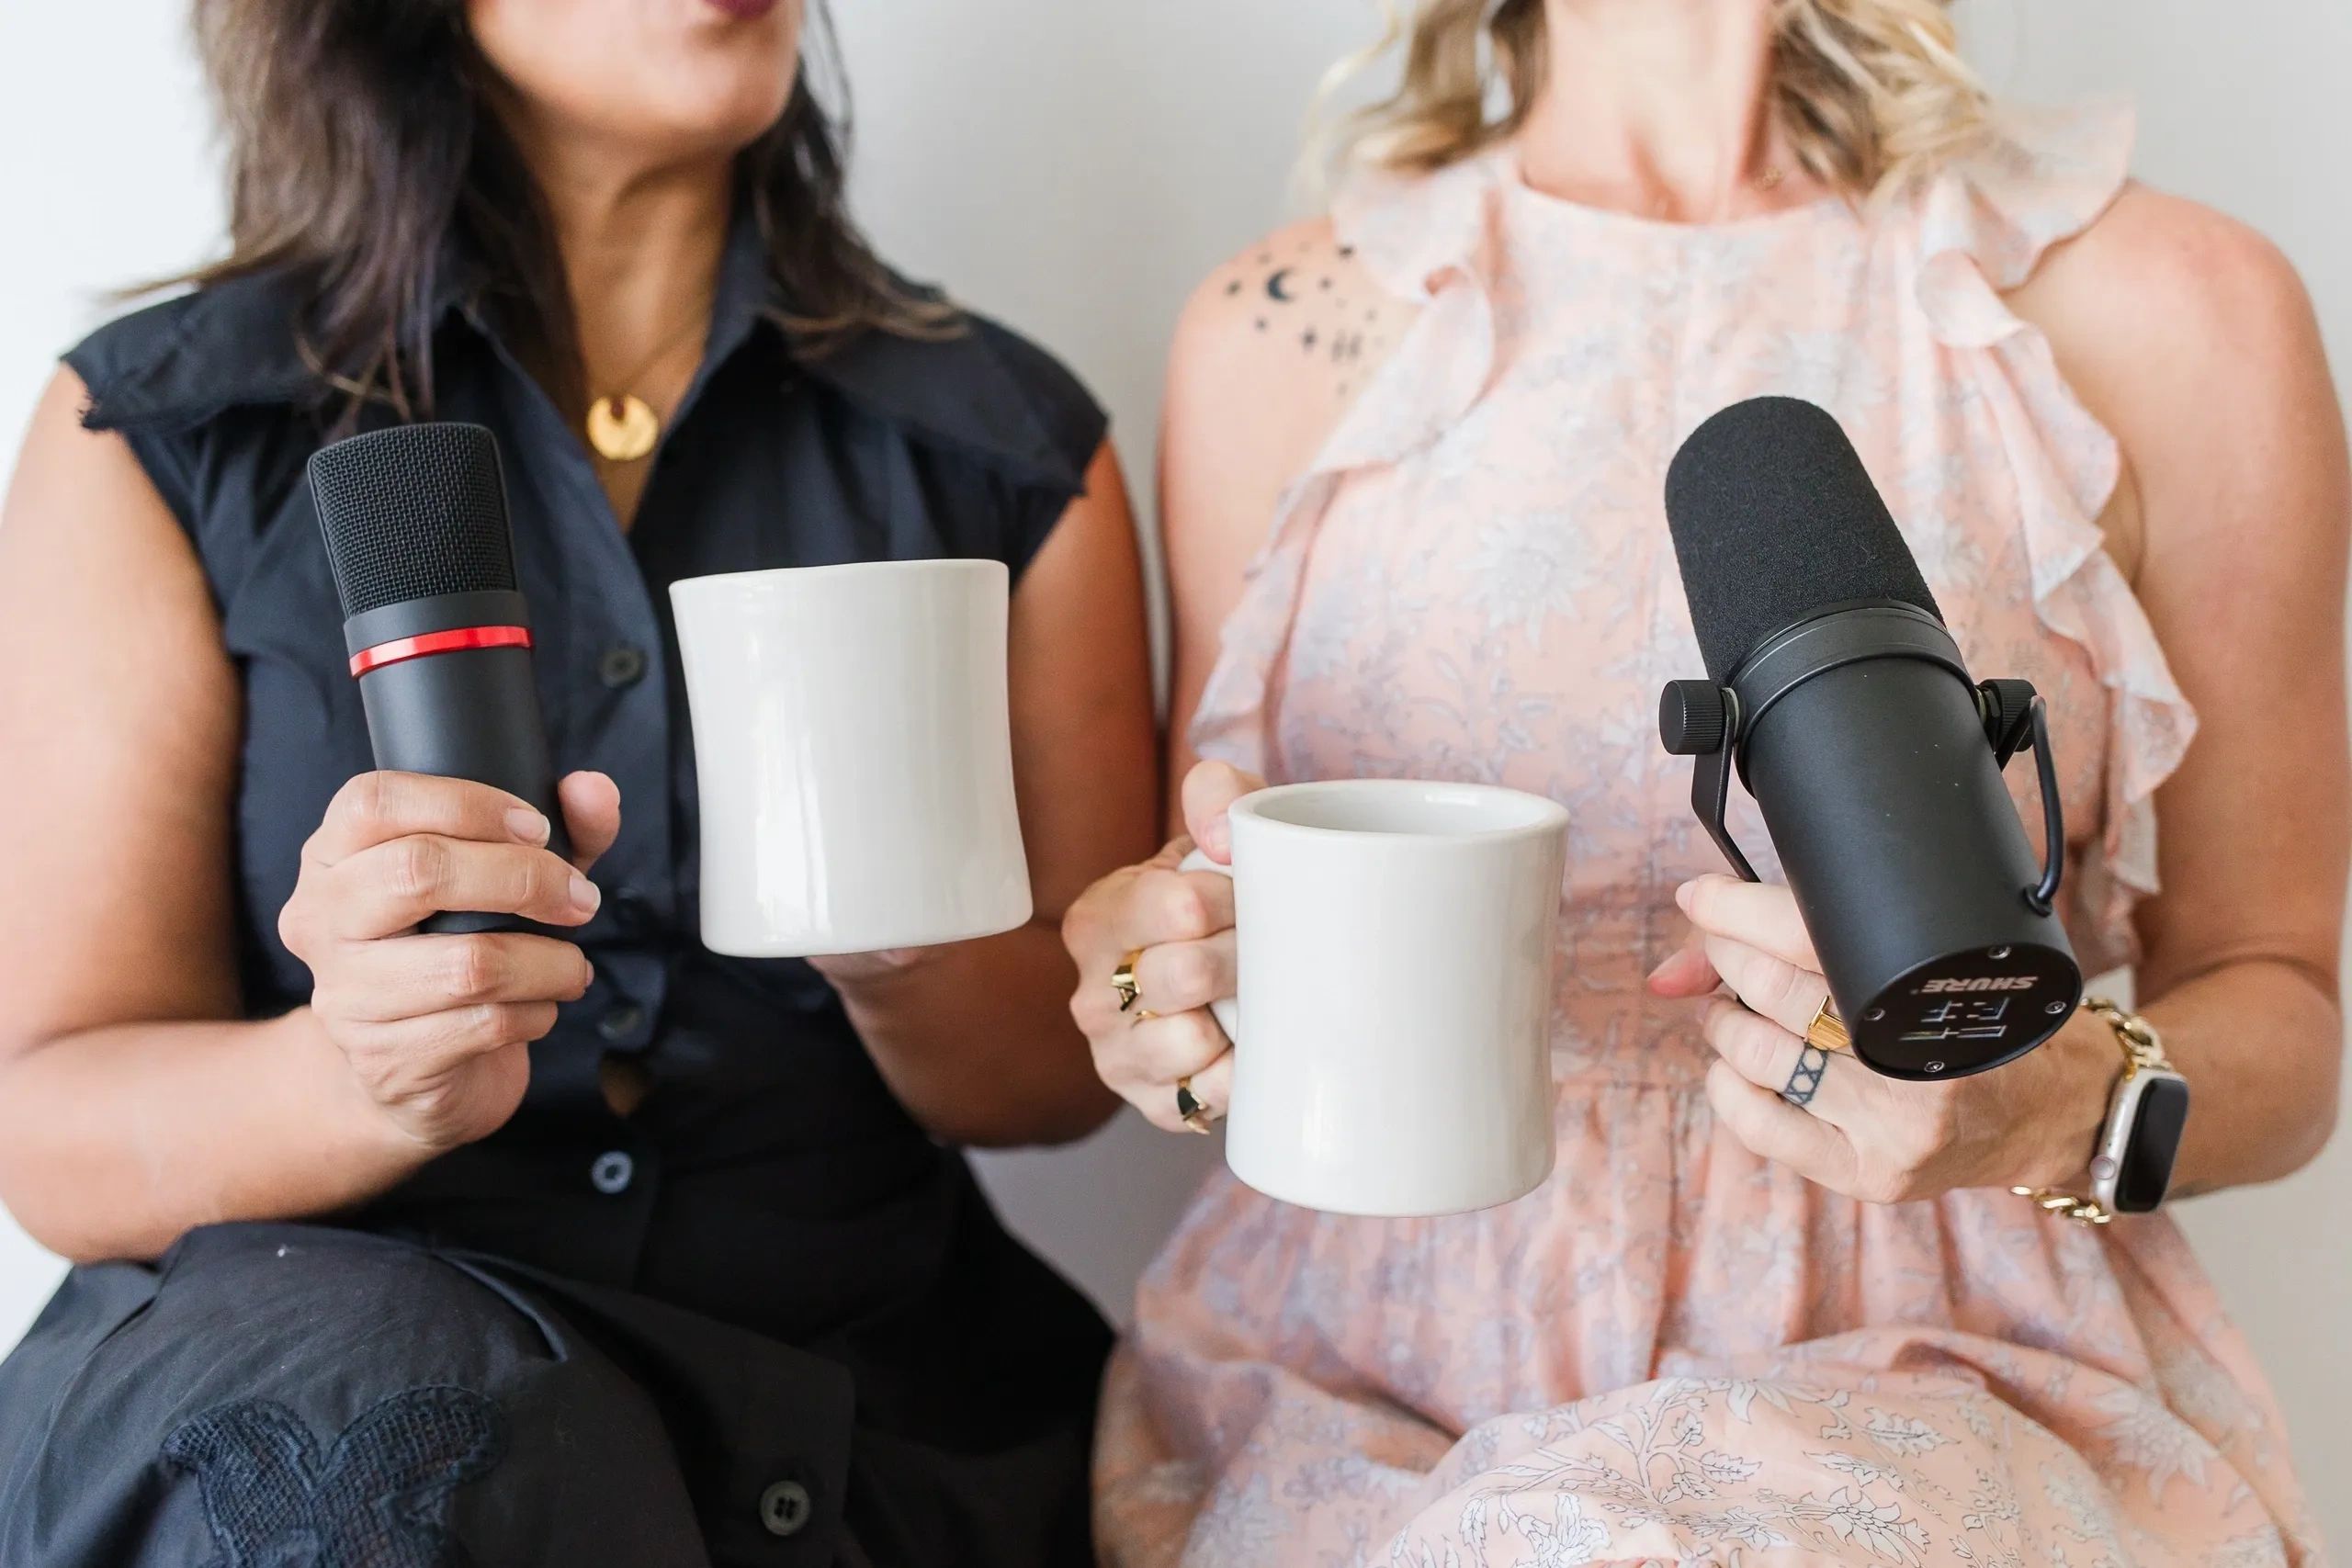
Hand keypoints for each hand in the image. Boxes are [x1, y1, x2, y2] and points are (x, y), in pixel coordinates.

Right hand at [278, 770, 621, 1155]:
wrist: (410, 1074)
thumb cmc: (457, 951)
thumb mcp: (507, 880)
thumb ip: (558, 830)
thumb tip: (595, 791)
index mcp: (334, 856)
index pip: (374, 801)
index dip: (467, 804)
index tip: (539, 829)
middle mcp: (320, 919)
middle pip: (418, 871)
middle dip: (525, 879)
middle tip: (581, 900)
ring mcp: (344, 994)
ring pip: (467, 964)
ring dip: (548, 963)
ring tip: (572, 966)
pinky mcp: (383, 1059)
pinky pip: (483, 1024)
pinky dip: (537, 1012)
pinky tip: (540, 1008)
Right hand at [1061, 760, 1258, 1131]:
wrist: (1218, 969)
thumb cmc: (1216, 894)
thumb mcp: (1212, 831)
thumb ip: (1217, 795)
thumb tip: (1224, 837)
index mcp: (1096, 919)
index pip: (1179, 906)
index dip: (1234, 898)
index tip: (1247, 894)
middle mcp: (1091, 994)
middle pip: (1186, 975)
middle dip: (1242, 956)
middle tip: (1261, 946)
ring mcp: (1119, 1057)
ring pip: (1192, 1043)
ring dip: (1240, 1017)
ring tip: (1252, 994)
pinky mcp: (1156, 1107)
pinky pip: (1211, 1097)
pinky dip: (1243, 1071)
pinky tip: (1247, 1042)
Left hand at [1649, 873, 2106, 1202]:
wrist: (2053, 1111)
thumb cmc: (1976, 1017)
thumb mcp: (1921, 958)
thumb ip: (1805, 943)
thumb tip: (1673, 966)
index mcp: (1939, 985)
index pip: (1809, 937)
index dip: (1736, 911)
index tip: (1701, 895)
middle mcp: (1919, 1061)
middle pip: (1775, 992)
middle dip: (1726, 957)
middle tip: (1722, 946)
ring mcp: (1892, 1127)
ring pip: (1756, 1054)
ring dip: (1722, 1020)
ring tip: (1734, 1008)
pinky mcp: (1869, 1175)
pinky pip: (1757, 1125)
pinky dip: (1729, 1085)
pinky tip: (1743, 1066)